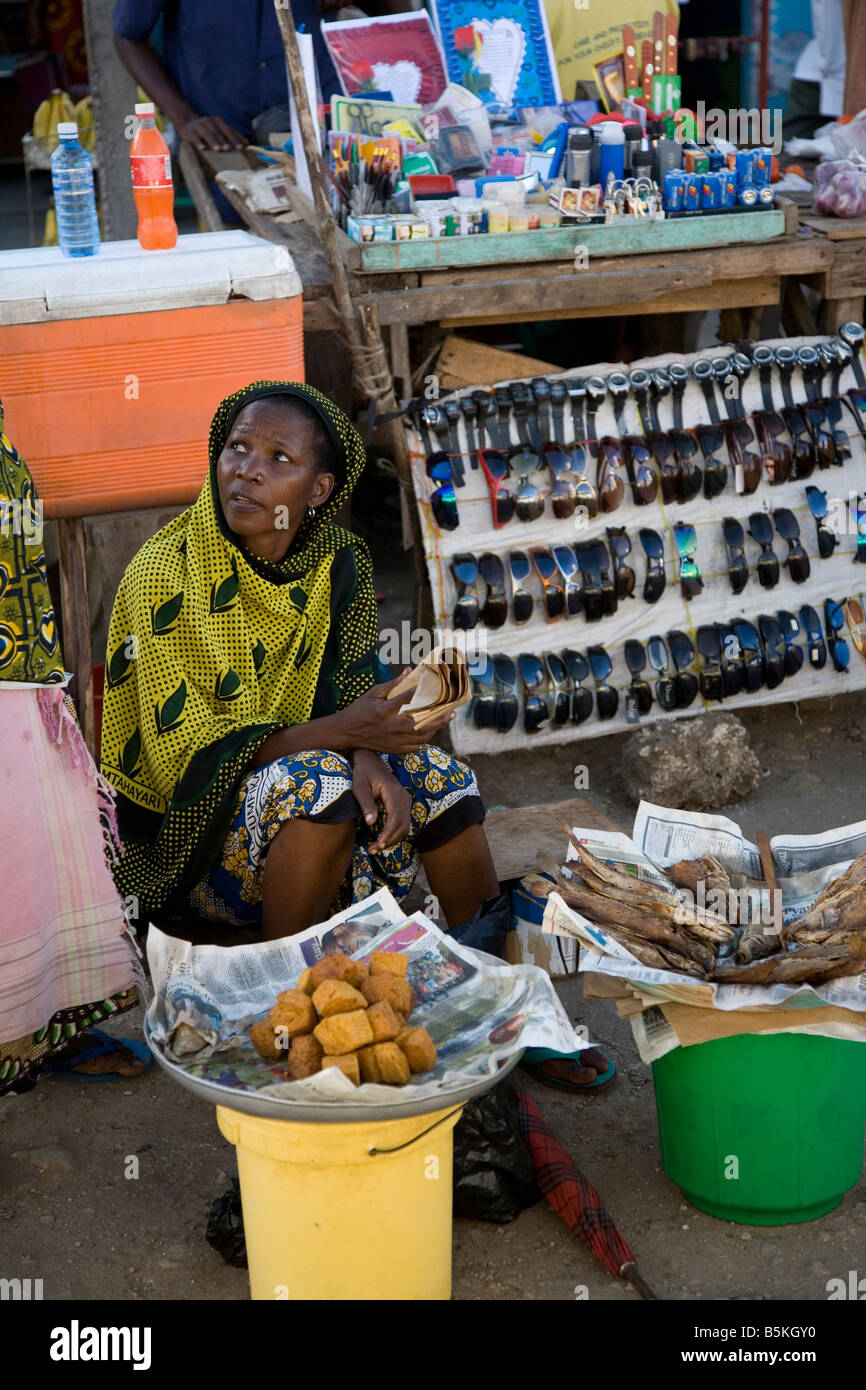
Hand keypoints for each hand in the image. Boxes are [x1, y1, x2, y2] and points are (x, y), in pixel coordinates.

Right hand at [177, 113, 247, 151]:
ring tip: (219, 150)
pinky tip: (203, 149)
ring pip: (207, 134)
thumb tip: (247, 144)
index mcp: (218, 122)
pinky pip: (195, 137)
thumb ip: (231, 135)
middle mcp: (210, 122)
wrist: (187, 122)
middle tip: (230, 149)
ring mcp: (200, 126)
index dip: (236, 138)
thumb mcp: (219, 130)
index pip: (229, 130)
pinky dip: (199, 142)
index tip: (242, 147)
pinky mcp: (190, 132)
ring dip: (214, 142)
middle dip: (225, 140)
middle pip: (219, 132)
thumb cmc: (208, 130)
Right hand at [339, 671, 453, 754]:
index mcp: (384, 710)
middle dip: (438, 717)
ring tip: (446, 719)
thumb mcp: (373, 693)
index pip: (407, 700)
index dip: (422, 693)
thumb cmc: (359, 710)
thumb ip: (392, 684)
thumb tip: (409, 671)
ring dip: (435, 728)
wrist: (346, 733)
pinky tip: (430, 731)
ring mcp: (393, 740)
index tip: (437, 687)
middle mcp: (391, 726)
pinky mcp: (394, 749)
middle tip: (451, 711)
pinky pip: (415, 746)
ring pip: (421, 736)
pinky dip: (425, 739)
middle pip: (421, 723)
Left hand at [352, 750, 410, 852]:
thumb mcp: (359, 787)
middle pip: (403, 825)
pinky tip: (381, 839)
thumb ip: (366, 804)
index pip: (395, 818)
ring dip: (392, 839)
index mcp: (393, 792)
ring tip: (375, 847)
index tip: (379, 845)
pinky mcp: (403, 805)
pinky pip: (402, 822)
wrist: (370, 762)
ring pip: (405, 826)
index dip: (388, 833)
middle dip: (390, 840)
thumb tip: (372, 823)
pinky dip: (394, 833)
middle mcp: (403, 797)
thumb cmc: (363, 774)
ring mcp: (405, 801)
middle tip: (373, 850)